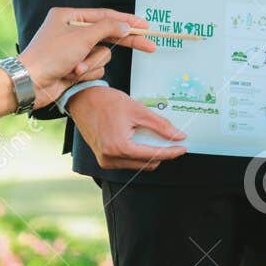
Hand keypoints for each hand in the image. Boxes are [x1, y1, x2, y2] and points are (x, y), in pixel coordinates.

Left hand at [19, 8, 159, 109]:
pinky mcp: (75, 67)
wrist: (31, 83)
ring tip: (76, 67)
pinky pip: (95, 69)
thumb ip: (107, 28)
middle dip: (122, 43)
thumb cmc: (49, 56)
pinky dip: (86, 73)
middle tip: (148, 46)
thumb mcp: (81, 37)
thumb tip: (124, 26)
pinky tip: (71, 75)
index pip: (105, 16)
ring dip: (92, 63)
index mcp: (69, 17)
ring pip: (102, 56)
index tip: (144, 26)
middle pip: (107, 36)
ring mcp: (74, 51)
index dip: (127, 21)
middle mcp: (72, 32)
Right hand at [67, 85, 187, 170]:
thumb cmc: (106, 102)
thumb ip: (161, 126)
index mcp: (120, 147)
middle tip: (169, 140)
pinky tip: (138, 139)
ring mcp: (105, 161)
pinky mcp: (103, 159)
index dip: (171, 152)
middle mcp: (111, 158)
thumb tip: (178, 136)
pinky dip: (136, 153)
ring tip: (150, 136)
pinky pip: (127, 162)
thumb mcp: (139, 110)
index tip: (182, 148)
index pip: (153, 156)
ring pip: (137, 165)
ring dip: (147, 154)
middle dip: (160, 153)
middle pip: (147, 164)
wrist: (83, 99)